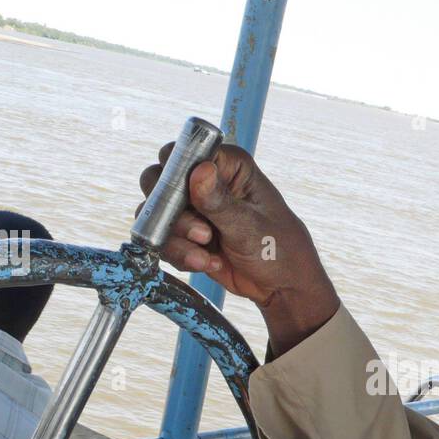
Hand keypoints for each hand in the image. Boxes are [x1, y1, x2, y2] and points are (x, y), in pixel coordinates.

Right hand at [139, 142, 339, 353]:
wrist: (280, 287)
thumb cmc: (278, 250)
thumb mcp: (250, 226)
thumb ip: (220, 201)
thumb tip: (200, 170)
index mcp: (230, 167)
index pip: (185, 152)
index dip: (175, 172)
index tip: (182, 197)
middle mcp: (207, 182)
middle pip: (158, 180)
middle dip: (171, 211)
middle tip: (200, 234)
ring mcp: (194, 209)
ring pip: (157, 214)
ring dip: (177, 239)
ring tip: (207, 255)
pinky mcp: (186, 235)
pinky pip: (164, 240)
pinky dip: (181, 255)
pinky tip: (209, 263)